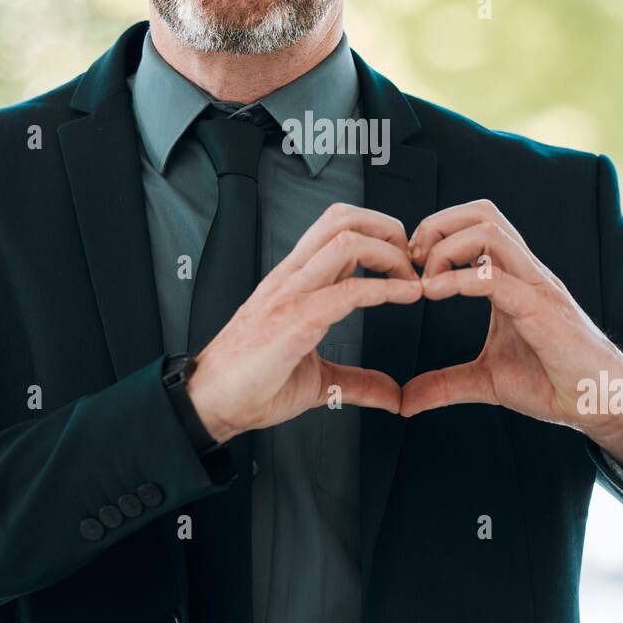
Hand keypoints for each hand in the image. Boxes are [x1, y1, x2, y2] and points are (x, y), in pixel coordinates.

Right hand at [188, 202, 421, 441]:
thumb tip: (392, 395)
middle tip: (411, 262)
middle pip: (343, 217)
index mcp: (294, 281)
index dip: (378, 234)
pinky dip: (386, 289)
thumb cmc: (252, 385)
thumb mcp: (318, 380)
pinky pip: (347, 290)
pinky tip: (407, 297)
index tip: (404, 266)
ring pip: (345, 239)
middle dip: (388, 229)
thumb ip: (358, 381)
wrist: (211, 404)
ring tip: (409, 279)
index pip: (337, 228)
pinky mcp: (294, 320)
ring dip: (389, 254)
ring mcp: (290, 294)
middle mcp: (292, 277)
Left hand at [398, 199, 622, 475]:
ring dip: (446, 247)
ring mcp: (537, 287)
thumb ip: (444, 384)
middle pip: (482, 212)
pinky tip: (435, 294)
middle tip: (413, 263)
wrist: (602, 404)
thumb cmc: (554, 383)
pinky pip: (497, 278)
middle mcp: (526, 272)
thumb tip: (404, 402)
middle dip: (437, 226)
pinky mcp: (543, 311)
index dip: (436, 235)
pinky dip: (459, 280)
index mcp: (513, 278)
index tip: (411, 269)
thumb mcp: (487, 381)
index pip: (476, 225)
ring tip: (426, 282)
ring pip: (490, 231)